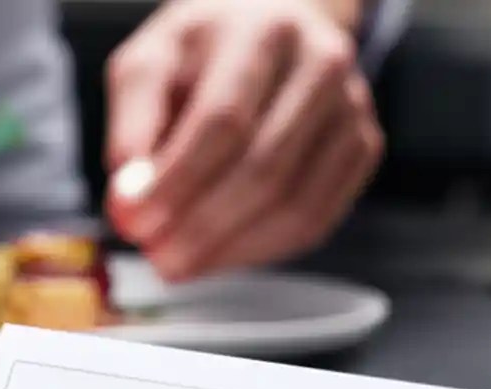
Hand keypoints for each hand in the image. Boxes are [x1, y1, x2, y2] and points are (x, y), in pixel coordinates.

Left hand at [104, 0, 383, 281]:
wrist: (266, 25)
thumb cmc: (199, 53)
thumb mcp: (147, 67)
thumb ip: (131, 130)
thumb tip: (128, 202)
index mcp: (261, 33)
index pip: (222, 121)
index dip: (176, 182)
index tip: (132, 222)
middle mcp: (320, 64)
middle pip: (264, 168)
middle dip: (201, 226)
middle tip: (155, 257)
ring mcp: (352, 108)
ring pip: (296, 204)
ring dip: (229, 248)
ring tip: (177, 262)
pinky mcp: (362, 147)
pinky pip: (315, 219)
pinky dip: (260, 250)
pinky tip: (218, 254)